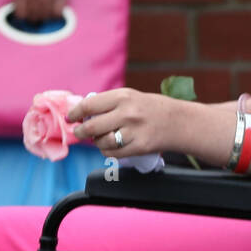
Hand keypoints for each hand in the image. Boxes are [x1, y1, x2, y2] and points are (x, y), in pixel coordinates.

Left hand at [11, 0, 71, 23]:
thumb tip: (21, 13)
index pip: (21, 14)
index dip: (24, 16)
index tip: (26, 15)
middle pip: (34, 16)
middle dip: (35, 17)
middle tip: (37, 13)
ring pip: (46, 16)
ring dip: (46, 16)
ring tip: (46, 10)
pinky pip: (58, 12)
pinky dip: (56, 13)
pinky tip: (55, 8)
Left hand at [67, 88, 193, 158]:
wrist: (178, 121)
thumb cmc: (151, 108)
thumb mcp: (130, 97)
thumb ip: (108, 104)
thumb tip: (81, 114)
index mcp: (123, 96)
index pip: (88, 105)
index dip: (75, 113)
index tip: (71, 118)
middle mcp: (127, 113)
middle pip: (91, 127)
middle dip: (80, 132)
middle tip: (80, 132)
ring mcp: (134, 131)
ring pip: (101, 142)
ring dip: (96, 143)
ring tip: (101, 138)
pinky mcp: (139, 146)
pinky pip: (112, 153)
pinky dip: (108, 151)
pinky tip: (113, 145)